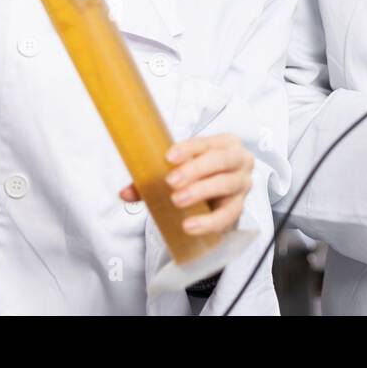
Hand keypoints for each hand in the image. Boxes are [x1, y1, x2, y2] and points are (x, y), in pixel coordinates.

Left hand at [119, 133, 254, 236]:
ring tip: (177, 201)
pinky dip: (210, 221)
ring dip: (201, 191)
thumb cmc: (198, 175)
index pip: (206, 142)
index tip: (169, 157)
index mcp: (224, 143)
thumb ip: (151, 180)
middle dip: (196, 170)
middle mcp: (238, 160)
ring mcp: (242, 184)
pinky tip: (191, 226)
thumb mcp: (178, 170)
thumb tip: (124, 193)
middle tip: (171, 182)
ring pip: (226, 185)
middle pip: (221, 160)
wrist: (217, 195)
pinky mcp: (239, 207)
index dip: (188, 149)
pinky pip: (229, 215)